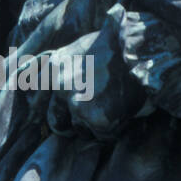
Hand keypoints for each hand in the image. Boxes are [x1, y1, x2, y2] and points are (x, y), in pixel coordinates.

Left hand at [34, 18, 149, 141]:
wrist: (147, 52)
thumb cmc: (120, 45)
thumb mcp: (83, 45)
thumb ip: (63, 63)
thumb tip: (32, 77)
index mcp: (55, 65)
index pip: (35, 94)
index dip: (47, 103)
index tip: (55, 110)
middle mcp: (60, 86)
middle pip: (55, 119)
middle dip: (71, 121)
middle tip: (90, 115)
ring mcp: (77, 104)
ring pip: (78, 129)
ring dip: (92, 126)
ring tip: (111, 110)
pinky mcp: (97, 120)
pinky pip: (100, 136)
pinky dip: (111, 130)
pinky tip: (123, 113)